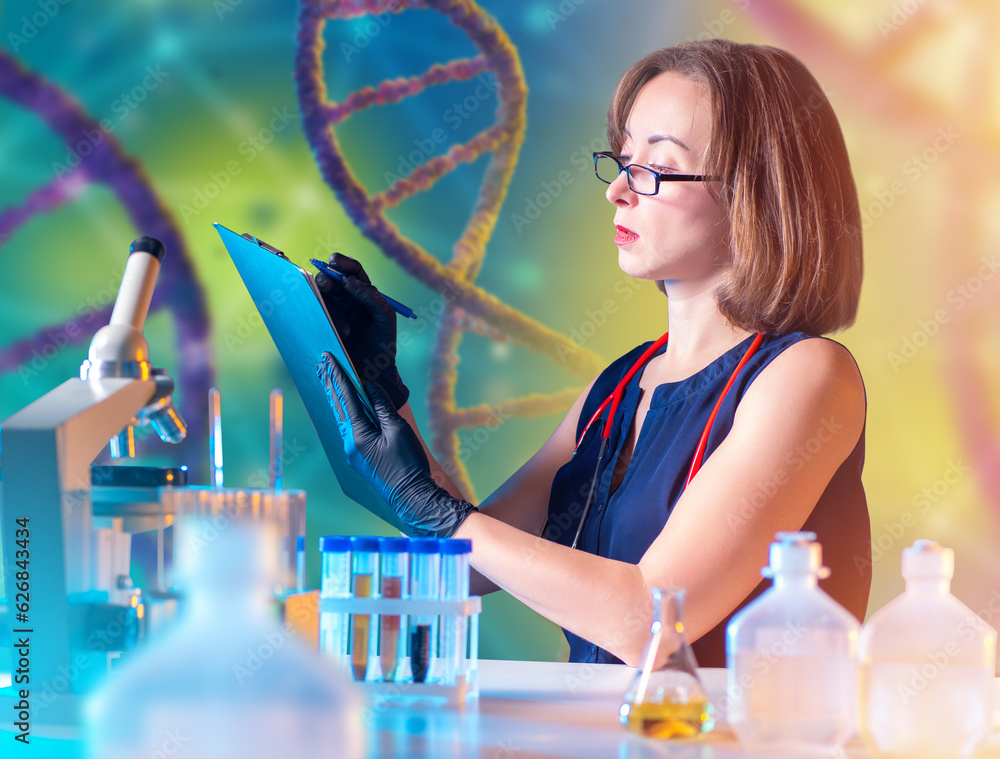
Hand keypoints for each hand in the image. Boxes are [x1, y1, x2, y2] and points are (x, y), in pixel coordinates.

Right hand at [315, 252, 408, 409]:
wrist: (374, 372)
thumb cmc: (383, 344)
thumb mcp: (384, 316)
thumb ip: (371, 295)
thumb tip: (348, 281)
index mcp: (363, 294)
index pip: (352, 271)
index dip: (342, 263)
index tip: (334, 260)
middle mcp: (347, 300)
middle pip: (331, 279)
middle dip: (327, 279)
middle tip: (329, 286)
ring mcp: (334, 312)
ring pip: (322, 297)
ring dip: (332, 308)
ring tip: (346, 329)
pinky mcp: (324, 325)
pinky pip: (318, 313)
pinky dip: (329, 319)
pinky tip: (343, 334)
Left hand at [318, 353, 474, 536]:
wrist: (412, 496)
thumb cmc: (409, 464)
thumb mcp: (398, 430)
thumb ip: (382, 407)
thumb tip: (370, 388)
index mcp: (358, 436)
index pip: (346, 399)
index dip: (338, 376)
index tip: (329, 358)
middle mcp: (349, 444)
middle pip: (337, 407)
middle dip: (330, 384)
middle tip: (321, 363)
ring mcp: (353, 453)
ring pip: (341, 418)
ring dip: (336, 398)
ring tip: (328, 379)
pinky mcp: (360, 458)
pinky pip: (349, 429)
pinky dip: (345, 412)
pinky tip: (345, 406)